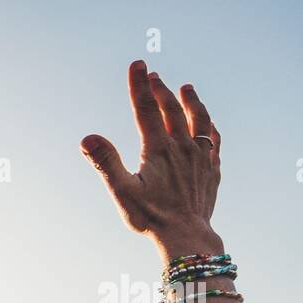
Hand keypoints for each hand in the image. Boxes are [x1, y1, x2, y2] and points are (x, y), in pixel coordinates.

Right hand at [81, 60, 222, 256]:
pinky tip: (208, 123)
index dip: (139, 86)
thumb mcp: (122, 192)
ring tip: (186, 87)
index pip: (145, 109)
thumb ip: (105, 162)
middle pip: (172, 109)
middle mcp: (182, 147)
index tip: (137, 64)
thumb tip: (88, 138)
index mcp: (158, 150)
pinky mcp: (212, 170)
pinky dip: (209, 126)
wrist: (187, 237)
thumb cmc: (151, 218)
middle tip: (152, 75)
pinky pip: (214, 140)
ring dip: (191, 101)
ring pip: (198, 120)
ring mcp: (200, 157)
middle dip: (161, 90)